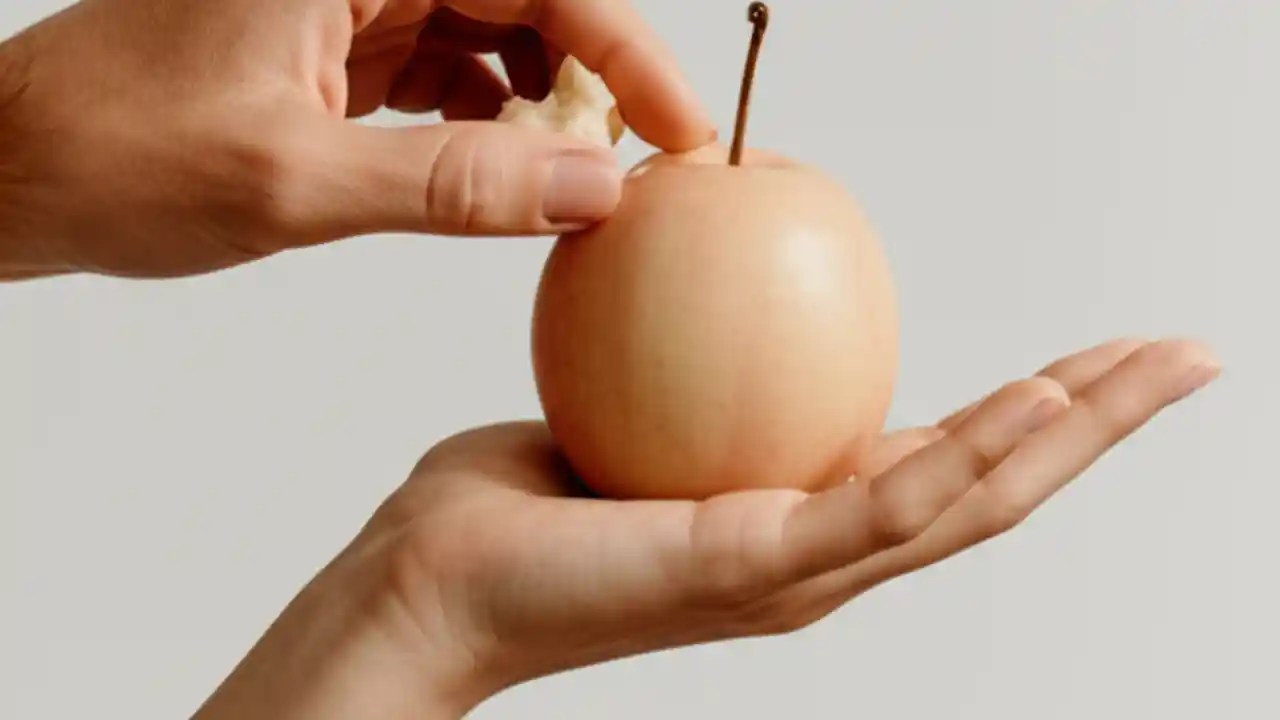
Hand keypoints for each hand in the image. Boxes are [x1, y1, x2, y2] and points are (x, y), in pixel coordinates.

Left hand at [0, 0, 713, 278]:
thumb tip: (592, 189)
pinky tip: (490, 168)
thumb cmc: (116, 154)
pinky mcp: (337, 40)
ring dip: (538, 103)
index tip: (681, 131)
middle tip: (628, 170)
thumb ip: (455, 182)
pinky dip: (484, 116)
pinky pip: (447, 63)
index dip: (626, 48)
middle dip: (588, 78)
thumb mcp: (296, 180)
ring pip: (493, 28)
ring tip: (555, 180)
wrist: (17, 173)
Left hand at [195, 338, 1220, 718]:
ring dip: (1071, 435)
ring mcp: (794, 572)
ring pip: (965, 500)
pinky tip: (1044, 405)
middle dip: (1094, 423)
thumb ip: (695, 370)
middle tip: (1182, 356)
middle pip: (987, 485)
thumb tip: (713, 283)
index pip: (943, 457)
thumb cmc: (522, 502)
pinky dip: (973, 453)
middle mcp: (816, 556)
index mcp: (796, 519)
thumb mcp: (636, 407)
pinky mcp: (754, 571)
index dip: (1036, 409)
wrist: (435, 583)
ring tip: (1152, 372)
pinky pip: (882, 504)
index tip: (1100, 357)